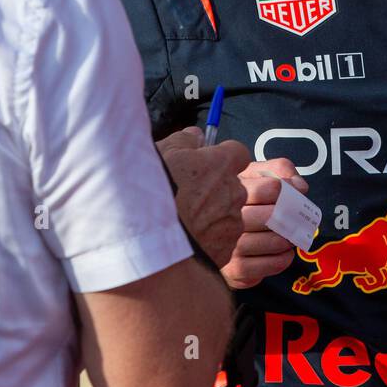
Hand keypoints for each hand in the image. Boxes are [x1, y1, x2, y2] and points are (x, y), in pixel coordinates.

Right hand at [155, 127, 247, 270]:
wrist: (149, 242)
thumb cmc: (153, 194)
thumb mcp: (161, 153)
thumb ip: (184, 140)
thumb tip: (194, 136)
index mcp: (221, 165)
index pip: (237, 153)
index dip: (221, 158)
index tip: (207, 164)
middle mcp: (233, 192)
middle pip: (231, 186)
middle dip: (214, 189)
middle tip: (187, 196)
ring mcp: (232, 223)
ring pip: (226, 214)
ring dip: (211, 215)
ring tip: (183, 222)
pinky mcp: (226, 250)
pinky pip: (220, 239)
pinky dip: (208, 239)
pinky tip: (186, 240)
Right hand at [222, 157, 309, 289]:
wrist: (209, 235)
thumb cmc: (240, 199)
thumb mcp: (256, 174)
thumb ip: (279, 169)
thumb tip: (300, 186)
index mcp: (229, 190)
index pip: (270, 189)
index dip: (289, 191)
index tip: (295, 192)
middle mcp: (223, 219)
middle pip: (273, 216)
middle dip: (291, 217)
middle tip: (297, 217)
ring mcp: (227, 247)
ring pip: (273, 241)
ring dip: (289, 238)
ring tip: (289, 234)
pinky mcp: (234, 270)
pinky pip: (268, 265)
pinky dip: (283, 258)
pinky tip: (283, 251)